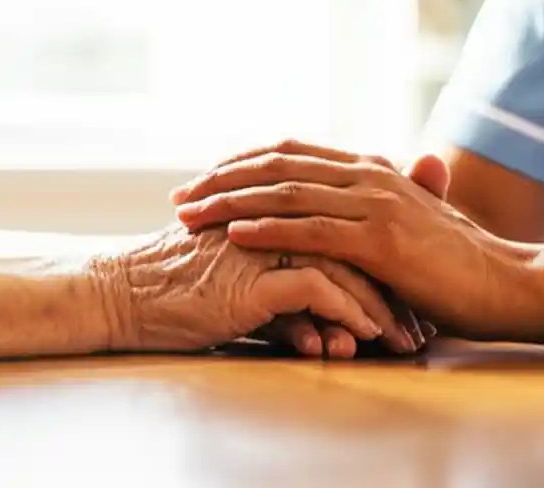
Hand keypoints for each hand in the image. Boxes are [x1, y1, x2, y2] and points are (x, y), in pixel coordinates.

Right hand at [91, 223, 422, 355]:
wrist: (125, 296)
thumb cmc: (180, 292)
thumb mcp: (241, 281)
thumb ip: (285, 288)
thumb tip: (326, 330)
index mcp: (272, 206)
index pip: (343, 223)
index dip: (379, 261)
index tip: (408, 297)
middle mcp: (272, 217)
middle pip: (352, 242)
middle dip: (391, 286)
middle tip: (418, 320)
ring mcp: (262, 243)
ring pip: (342, 265)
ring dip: (376, 305)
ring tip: (401, 337)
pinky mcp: (250, 275)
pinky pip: (314, 288)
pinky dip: (343, 311)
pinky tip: (360, 335)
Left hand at [182, 145, 449, 357]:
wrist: (507, 284)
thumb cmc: (457, 262)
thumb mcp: (411, 220)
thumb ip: (373, 203)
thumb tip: (335, 195)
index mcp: (370, 167)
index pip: (289, 152)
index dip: (240, 163)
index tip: (201, 178)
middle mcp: (368, 176)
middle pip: (276, 167)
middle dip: (220, 180)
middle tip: (180, 198)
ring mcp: (374, 205)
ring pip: (285, 195)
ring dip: (230, 203)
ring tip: (190, 216)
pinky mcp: (380, 241)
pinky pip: (310, 231)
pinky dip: (267, 230)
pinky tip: (233, 236)